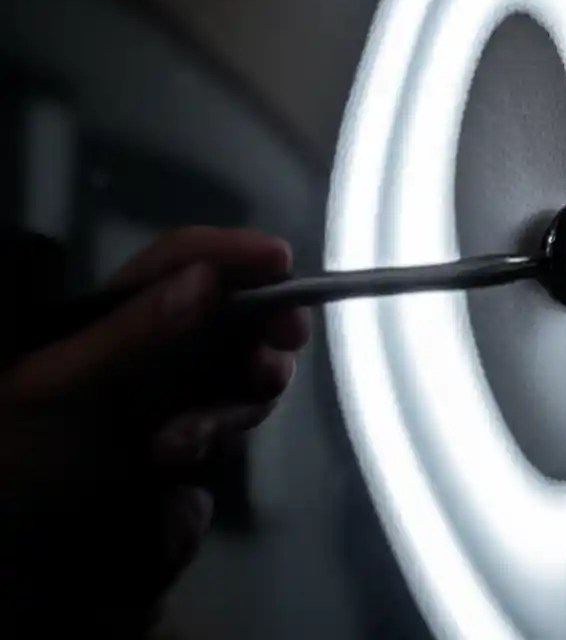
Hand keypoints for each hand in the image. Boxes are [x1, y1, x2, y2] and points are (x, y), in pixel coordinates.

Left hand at [0, 227, 309, 631]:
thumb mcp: (59, 386)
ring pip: (238, 373)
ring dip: (234, 395)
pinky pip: (228, 427)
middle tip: (287, 340)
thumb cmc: (21, 456)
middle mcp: (148, 352)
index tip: (280, 261)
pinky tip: (177, 462)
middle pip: (229, 316)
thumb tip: (207, 279)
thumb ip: (133, 332)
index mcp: (108, 319)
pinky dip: (215, 436)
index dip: (229, 253)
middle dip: (261, 324)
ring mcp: (172, 402)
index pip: (178, 263)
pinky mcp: (190, 450)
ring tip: (190, 435)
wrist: (16, 564)